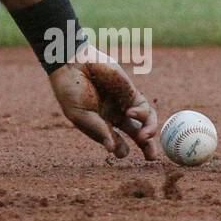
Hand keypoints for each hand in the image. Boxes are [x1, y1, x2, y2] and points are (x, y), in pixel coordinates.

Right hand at [47, 47, 162, 160]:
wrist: (72, 63)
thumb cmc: (70, 90)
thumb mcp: (80, 115)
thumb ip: (98, 130)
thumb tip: (112, 150)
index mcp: (102, 125)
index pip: (119, 143)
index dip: (122, 150)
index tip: (121, 151)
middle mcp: (116, 116)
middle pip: (138, 135)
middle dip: (147, 147)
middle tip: (151, 157)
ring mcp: (124, 103)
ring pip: (146, 122)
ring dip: (149, 132)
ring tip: (144, 138)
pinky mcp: (130, 91)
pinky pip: (144, 107)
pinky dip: (142, 114)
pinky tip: (130, 114)